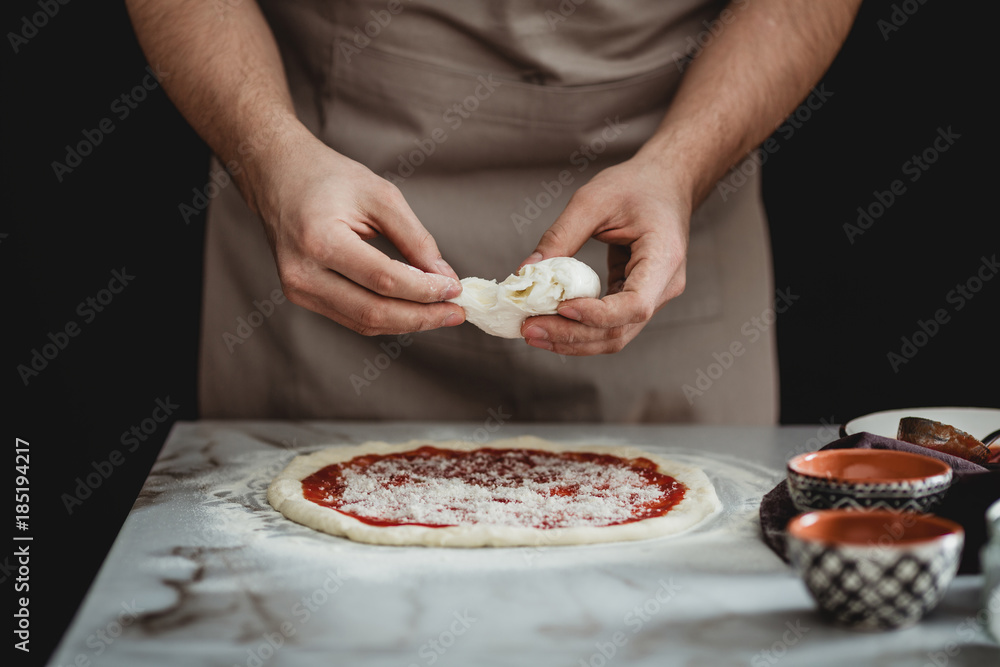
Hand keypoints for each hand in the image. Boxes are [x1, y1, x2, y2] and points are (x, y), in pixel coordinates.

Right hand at [251, 127, 464, 335]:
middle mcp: (303, 272)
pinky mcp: (301, 295)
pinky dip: (386, 316)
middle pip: (373, 311)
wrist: (277, 175)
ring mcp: (298, 289)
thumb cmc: (328, 178)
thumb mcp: (380, 195)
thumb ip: (416, 239)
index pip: (383, 279)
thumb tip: (445, 279)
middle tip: (455, 312)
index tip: (456, 289)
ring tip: (442, 313)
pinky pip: (352, 317)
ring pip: (364, 322)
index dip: (424, 290)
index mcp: (320, 240)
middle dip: (422, 316)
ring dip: (407, 322)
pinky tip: (413, 309)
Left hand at [519, 156, 690, 354]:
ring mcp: (654, 297)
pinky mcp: (637, 299)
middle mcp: (665, 285)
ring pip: (614, 336)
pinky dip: (579, 329)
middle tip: (530, 328)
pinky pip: (610, 325)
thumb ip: (561, 235)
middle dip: (572, 335)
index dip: (597, 315)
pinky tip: (549, 325)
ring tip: (533, 332)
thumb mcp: (594, 200)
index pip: (635, 304)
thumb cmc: (636, 184)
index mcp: (664, 257)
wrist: (665, 183)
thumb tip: (525, 271)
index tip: (561, 307)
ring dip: (572, 341)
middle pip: (620, 330)